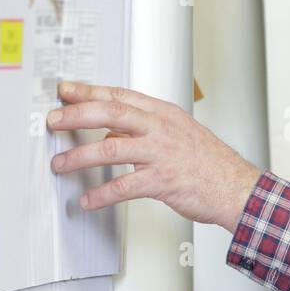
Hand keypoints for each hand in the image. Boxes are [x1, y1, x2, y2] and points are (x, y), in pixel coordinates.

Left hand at [46, 80, 261, 231]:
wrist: (236, 187)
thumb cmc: (211, 163)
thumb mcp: (179, 135)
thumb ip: (144, 132)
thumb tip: (112, 136)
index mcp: (163, 114)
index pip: (120, 95)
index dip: (89, 91)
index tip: (66, 91)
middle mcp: (160, 129)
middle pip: (110, 112)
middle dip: (76, 115)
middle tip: (54, 121)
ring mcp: (160, 154)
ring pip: (110, 149)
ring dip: (78, 156)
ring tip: (60, 163)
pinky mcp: (161, 181)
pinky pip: (123, 187)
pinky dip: (101, 194)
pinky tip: (88, 199)